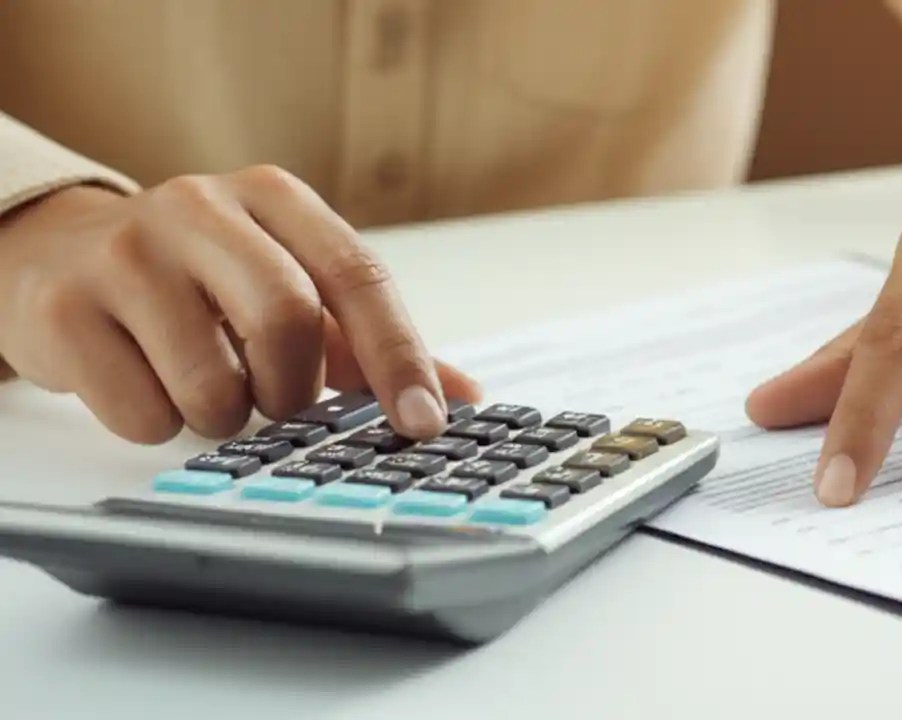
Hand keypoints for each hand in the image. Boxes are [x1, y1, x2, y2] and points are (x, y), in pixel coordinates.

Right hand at [0, 166, 480, 443]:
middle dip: (294, 389)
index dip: (399, 357)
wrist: (60, 254)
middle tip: (279, 400)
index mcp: (273, 198)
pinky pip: (142, 412)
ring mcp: (125, 253)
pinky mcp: (64, 308)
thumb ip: (370, 340)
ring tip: (207, 387)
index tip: (425, 422)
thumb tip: (460, 395)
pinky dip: (160, 423)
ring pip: (211, 384)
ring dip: (224, 415)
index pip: (357, 275)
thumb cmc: (199, 278)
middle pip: (286, 322)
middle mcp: (199, 207)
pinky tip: (147, 384)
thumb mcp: (289, 284)